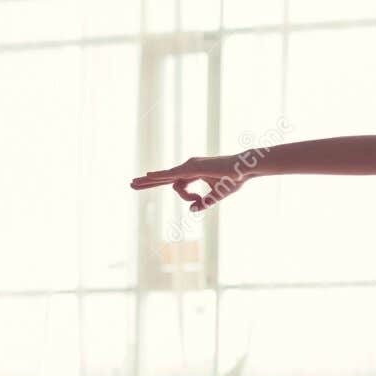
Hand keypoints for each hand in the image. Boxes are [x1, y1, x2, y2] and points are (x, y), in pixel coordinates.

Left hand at [130, 156, 252, 211]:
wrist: (244, 169)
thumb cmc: (234, 180)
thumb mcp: (217, 195)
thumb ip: (203, 202)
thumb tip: (191, 210)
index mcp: (195, 172)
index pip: (178, 184)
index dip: (186, 197)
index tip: (198, 201)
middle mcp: (189, 167)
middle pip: (164, 177)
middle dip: (147, 182)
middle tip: (131, 184)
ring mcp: (189, 166)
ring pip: (165, 178)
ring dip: (150, 182)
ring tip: (131, 184)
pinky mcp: (191, 168)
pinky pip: (171, 174)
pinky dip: (159, 176)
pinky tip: (147, 176)